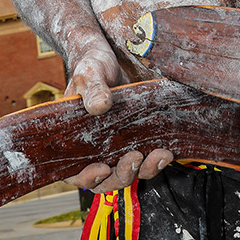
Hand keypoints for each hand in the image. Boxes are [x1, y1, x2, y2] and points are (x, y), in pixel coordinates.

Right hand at [64, 42, 173, 190]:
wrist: (112, 59)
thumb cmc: (92, 68)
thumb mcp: (89, 74)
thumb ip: (92, 90)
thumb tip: (100, 106)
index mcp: (74, 142)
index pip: (75, 173)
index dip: (87, 178)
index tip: (102, 168)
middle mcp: (95, 151)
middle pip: (106, 180)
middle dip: (122, 175)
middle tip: (134, 157)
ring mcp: (117, 148)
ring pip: (129, 174)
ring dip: (144, 170)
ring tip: (159, 155)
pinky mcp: (137, 141)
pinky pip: (146, 160)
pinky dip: (156, 161)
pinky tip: (166, 151)